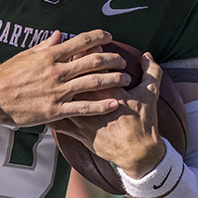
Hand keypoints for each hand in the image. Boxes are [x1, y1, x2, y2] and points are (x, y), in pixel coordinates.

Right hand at [0, 29, 128, 126]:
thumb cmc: (7, 76)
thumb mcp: (26, 55)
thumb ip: (45, 45)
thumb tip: (58, 35)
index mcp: (50, 55)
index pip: (81, 41)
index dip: (99, 37)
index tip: (109, 37)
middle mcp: (57, 71)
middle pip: (93, 61)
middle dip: (112, 59)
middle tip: (122, 60)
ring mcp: (58, 90)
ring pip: (93, 82)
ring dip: (113, 79)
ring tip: (125, 79)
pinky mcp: (56, 109)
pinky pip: (84, 107)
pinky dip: (102, 105)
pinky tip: (115, 103)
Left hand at [50, 51, 164, 176]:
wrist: (137, 152)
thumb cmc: (143, 123)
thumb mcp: (150, 94)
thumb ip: (151, 71)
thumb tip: (147, 55)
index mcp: (107, 89)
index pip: (91, 63)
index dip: (87, 50)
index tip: (86, 45)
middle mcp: (90, 101)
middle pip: (72, 77)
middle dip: (68, 64)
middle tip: (66, 56)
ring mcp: (81, 117)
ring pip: (61, 97)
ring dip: (56, 87)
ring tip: (54, 79)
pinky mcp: (77, 132)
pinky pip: (57, 123)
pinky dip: (50, 113)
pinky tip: (46, 105)